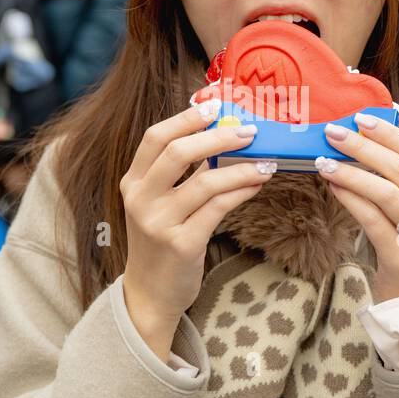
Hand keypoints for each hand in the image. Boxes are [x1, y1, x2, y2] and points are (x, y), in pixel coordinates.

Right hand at [120, 101, 276, 352]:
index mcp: (132, 182)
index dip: (187, 117)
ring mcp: (159, 223)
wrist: (150, 293)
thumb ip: (178, 172)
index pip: (156, 137)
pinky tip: (257, 184)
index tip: (216, 104)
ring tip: (265, 163)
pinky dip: (242, 191)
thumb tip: (219, 132)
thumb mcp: (157, 202)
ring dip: (241, 168)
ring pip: (205, 182)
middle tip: (249, 131)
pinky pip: (218, 209)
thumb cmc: (160, 241)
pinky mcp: (181, 244)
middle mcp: (140, 199)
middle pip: (178, 152)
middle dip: (218, 136)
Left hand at [316, 115, 398, 306]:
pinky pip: (372, 221)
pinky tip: (333, 187)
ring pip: (387, 194)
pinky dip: (351, 200)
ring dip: (352, 173)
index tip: (362, 119)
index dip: (391, 135)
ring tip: (324, 161)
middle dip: (365, 147)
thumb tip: (366, 142)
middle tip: (334, 133)